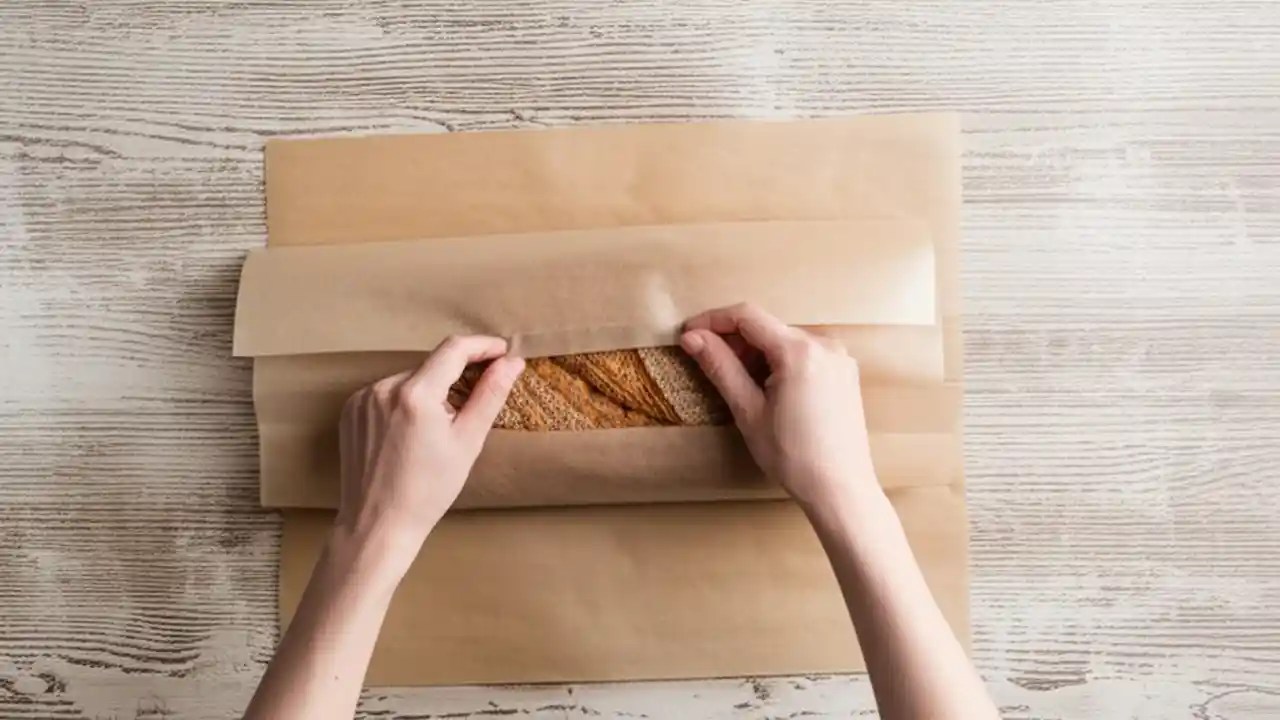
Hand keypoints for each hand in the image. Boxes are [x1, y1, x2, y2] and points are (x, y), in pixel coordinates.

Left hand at [336, 335, 524, 573]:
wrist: (378, 524)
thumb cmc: (428, 490)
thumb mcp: (468, 442)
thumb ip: (490, 395)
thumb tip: (512, 362)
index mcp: (416, 394)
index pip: (454, 349)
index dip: (482, 345)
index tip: (501, 351)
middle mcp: (384, 388)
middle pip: (431, 367)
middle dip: (455, 378)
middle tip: (472, 407)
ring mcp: (362, 399)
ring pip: (409, 380)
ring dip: (429, 392)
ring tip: (435, 432)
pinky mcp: (350, 411)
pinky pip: (386, 394)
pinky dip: (405, 404)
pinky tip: (409, 435)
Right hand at [681, 303, 876, 508]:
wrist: (840, 488)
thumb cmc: (793, 456)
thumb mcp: (748, 411)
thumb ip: (720, 367)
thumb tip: (692, 338)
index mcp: (799, 352)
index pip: (747, 316)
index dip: (713, 320)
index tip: (688, 333)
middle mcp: (824, 345)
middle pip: (767, 327)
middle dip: (734, 340)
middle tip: (708, 363)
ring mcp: (838, 357)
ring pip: (784, 340)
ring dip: (756, 352)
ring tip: (739, 383)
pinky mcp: (844, 371)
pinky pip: (804, 353)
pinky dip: (779, 361)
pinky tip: (768, 388)